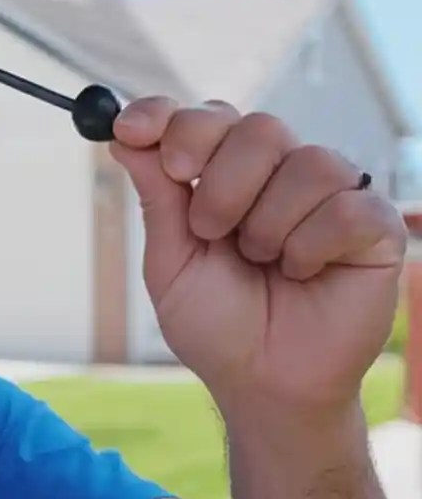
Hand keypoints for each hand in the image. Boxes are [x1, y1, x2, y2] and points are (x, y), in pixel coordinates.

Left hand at [110, 97, 406, 416]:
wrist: (265, 382)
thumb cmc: (218, 326)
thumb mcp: (171, 263)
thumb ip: (157, 197)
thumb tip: (125, 137)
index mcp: (224, 176)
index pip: (204, 118)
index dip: (166, 116)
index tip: (130, 129)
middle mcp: (279, 174)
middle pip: (255, 127)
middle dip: (220, 183)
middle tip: (209, 229)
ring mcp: (329, 194)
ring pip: (305, 161)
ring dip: (266, 224)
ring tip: (263, 263)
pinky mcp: (373, 223)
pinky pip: (344, 205)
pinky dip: (310, 247)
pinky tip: (304, 274)